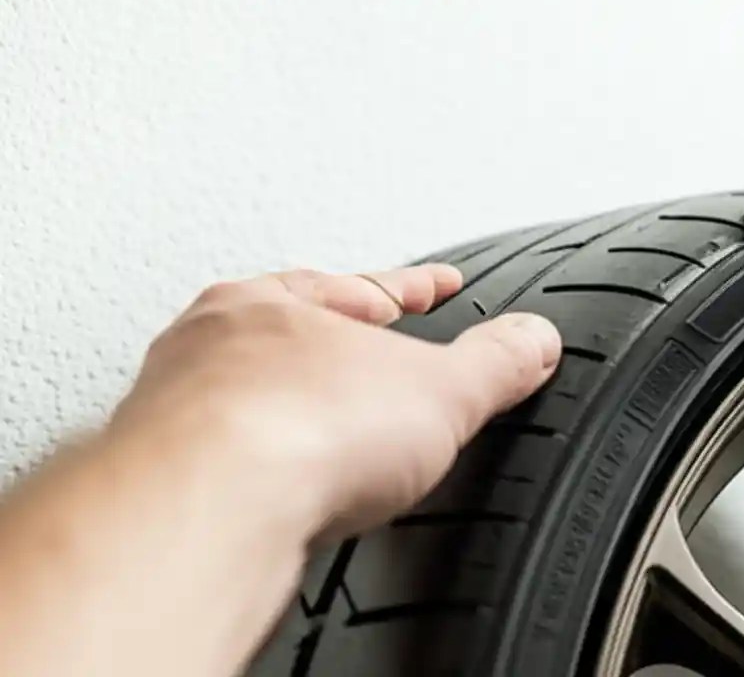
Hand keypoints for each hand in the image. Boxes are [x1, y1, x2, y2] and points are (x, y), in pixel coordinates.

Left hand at [109, 263, 562, 541]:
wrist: (206, 507)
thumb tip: (535, 341)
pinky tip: (280, 497)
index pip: (361, 287)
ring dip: (288, 411)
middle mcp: (207, 348)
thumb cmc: (296, 428)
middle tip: (374, 354)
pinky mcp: (158, 485)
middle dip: (335, 346)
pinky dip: (255, 471)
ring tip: (328, 437)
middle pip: (285, 335)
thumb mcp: (441, 391)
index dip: (412, 290)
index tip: (436, 287)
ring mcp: (172, 415)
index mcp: (273, 303)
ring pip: (240, 397)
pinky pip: (216, 465)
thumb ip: (495, 363)